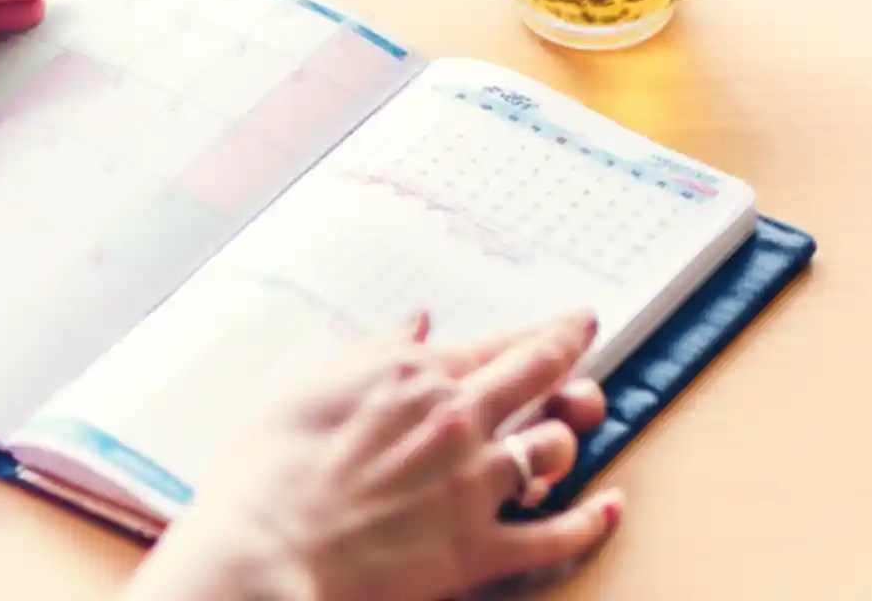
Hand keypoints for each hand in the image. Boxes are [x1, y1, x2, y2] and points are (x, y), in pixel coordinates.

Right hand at [129, 310, 619, 600]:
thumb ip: (370, 351)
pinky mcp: (477, 549)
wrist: (262, 552)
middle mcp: (456, 421)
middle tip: (585, 335)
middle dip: (570, 350)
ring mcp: (474, 485)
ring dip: (566, 437)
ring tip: (569, 432)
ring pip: (554, 448)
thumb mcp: (306, 388)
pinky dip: (592, 520)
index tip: (568, 319)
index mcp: (413, 378)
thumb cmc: (266, 474)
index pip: (498, 343)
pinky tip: (609, 507)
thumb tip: (414, 324)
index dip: (543, 328)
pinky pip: (558, 535)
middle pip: (538, 376)